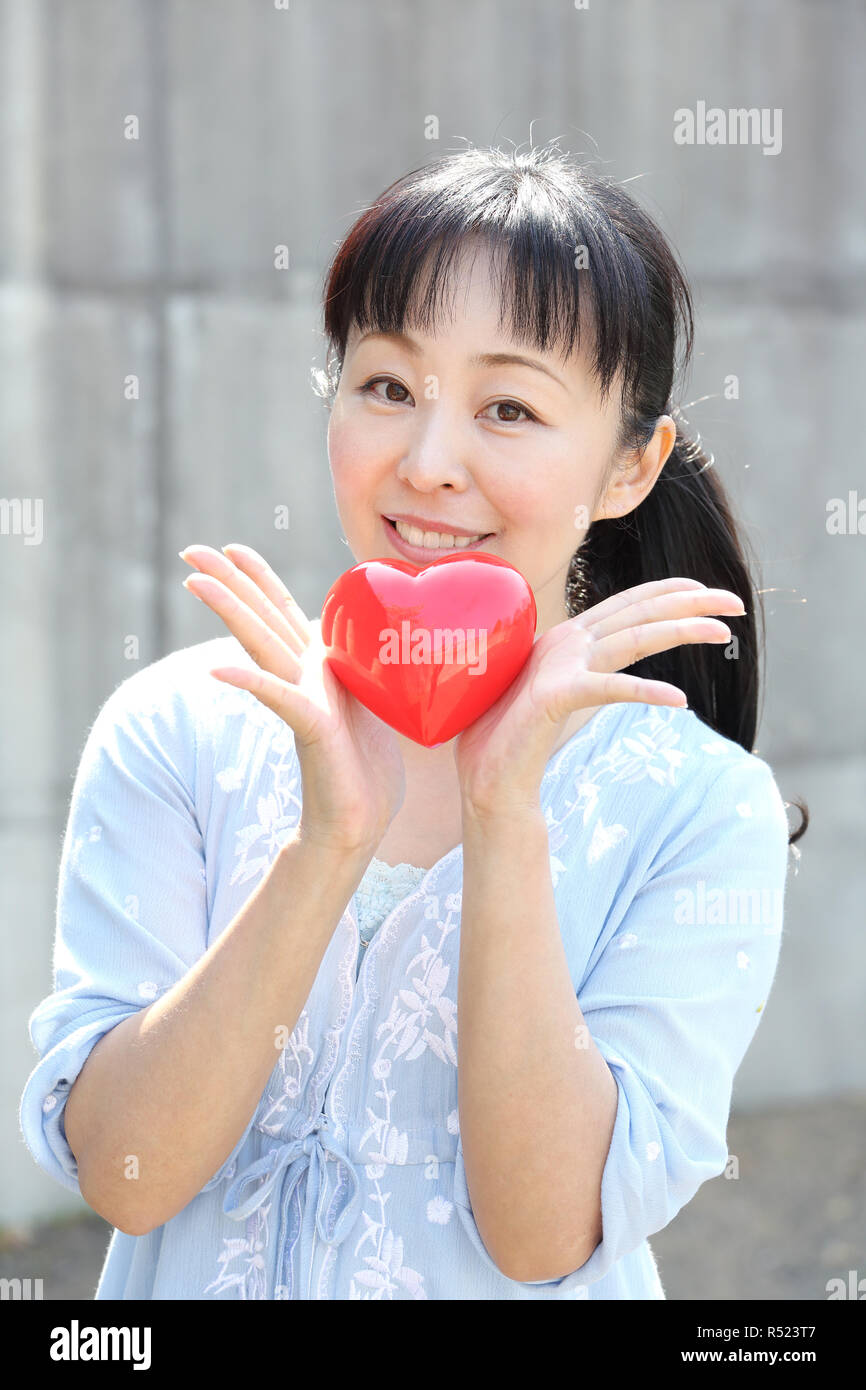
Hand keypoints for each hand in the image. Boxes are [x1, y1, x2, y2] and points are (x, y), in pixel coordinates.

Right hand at [180, 543, 404, 851]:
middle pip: (261, 619)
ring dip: (230, 612)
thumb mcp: (376, 703)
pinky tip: (217, 670)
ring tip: (195, 582)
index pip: (283, 612)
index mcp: (317, 668)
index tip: (234, 548)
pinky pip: (280, 700)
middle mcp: (302, 678)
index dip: (259, 579)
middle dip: (228, 582)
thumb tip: (388, 640)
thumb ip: (365, 670)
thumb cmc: (367, 770)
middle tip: (190, 549)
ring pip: (262, 646)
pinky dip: (252, 682)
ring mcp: (303, 701)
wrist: (359, 824)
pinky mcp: (311, 730)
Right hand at [454, 577, 745, 814]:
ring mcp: (560, 664)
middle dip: (692, 602)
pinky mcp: (555, 694)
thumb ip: (582, 673)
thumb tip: (608, 670)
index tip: (707, 590)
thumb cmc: (519, 736)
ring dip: (683, 631)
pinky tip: (679, 700)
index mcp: (568, 637)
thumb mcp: (557, 692)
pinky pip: (610, 687)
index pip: (628, 602)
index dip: (670, 590)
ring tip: (723, 633)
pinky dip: (646, 692)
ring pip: (634, 638)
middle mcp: (566, 640)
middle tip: (736, 603)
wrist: (490, 777)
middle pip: (640, 611)